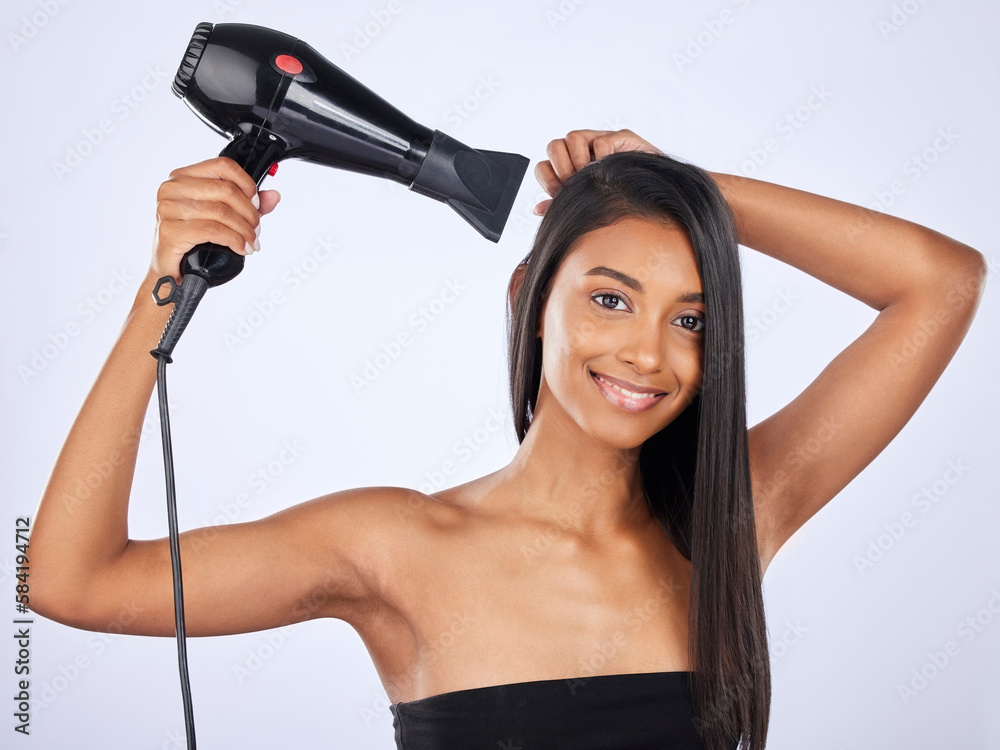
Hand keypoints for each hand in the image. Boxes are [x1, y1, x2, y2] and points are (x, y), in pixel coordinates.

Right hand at [150, 156, 281, 280]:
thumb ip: (246, 204)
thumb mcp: (220, 218)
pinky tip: (241, 248)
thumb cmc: (192, 242)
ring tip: (252, 242)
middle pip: (226, 190)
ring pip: (222, 212)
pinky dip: (234, 240)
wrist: (171, 272)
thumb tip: (273, 196)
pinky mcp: (170, 230)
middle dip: (249, 213)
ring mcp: (169, 208)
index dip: (247, 183)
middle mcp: (172, 189)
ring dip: (245, 230)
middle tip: (256, 230)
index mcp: (183, 178)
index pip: (223, 165)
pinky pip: (213, 230)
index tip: (257, 203)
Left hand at [533, 129, 661, 215]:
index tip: (558, 193)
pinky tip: (610, 174)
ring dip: (578, 161)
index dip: (547, 179)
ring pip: (572, 137)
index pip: (545, 164)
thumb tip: (537, 209)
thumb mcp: (587, 207)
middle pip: (554, 146)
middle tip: (573, 184)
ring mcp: (602, 142)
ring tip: (591, 177)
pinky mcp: (623, 138)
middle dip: (560, 168)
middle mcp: (584, 152)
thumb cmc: (622, 201)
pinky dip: (602, 159)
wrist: (657, 201)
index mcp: (572, 167)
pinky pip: (602, 142)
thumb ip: (563, 206)